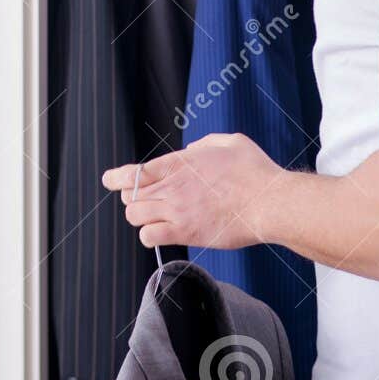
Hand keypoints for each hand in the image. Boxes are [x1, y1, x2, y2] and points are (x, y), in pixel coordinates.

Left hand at [101, 133, 283, 250]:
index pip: (134, 172)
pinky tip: (161, 232)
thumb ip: (203, 145)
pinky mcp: (186, 232)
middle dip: (133, 198)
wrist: (268, 202)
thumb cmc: (254, 172)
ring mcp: (177, 211)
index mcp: (179, 163)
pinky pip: (150, 237)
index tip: (110, 179)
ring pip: (135, 216)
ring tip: (154, 217)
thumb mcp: (228, 142)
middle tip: (145, 200)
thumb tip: (192, 151)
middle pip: (130, 196)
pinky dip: (150, 236)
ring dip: (140, 217)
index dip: (116, 177)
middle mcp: (172, 187)